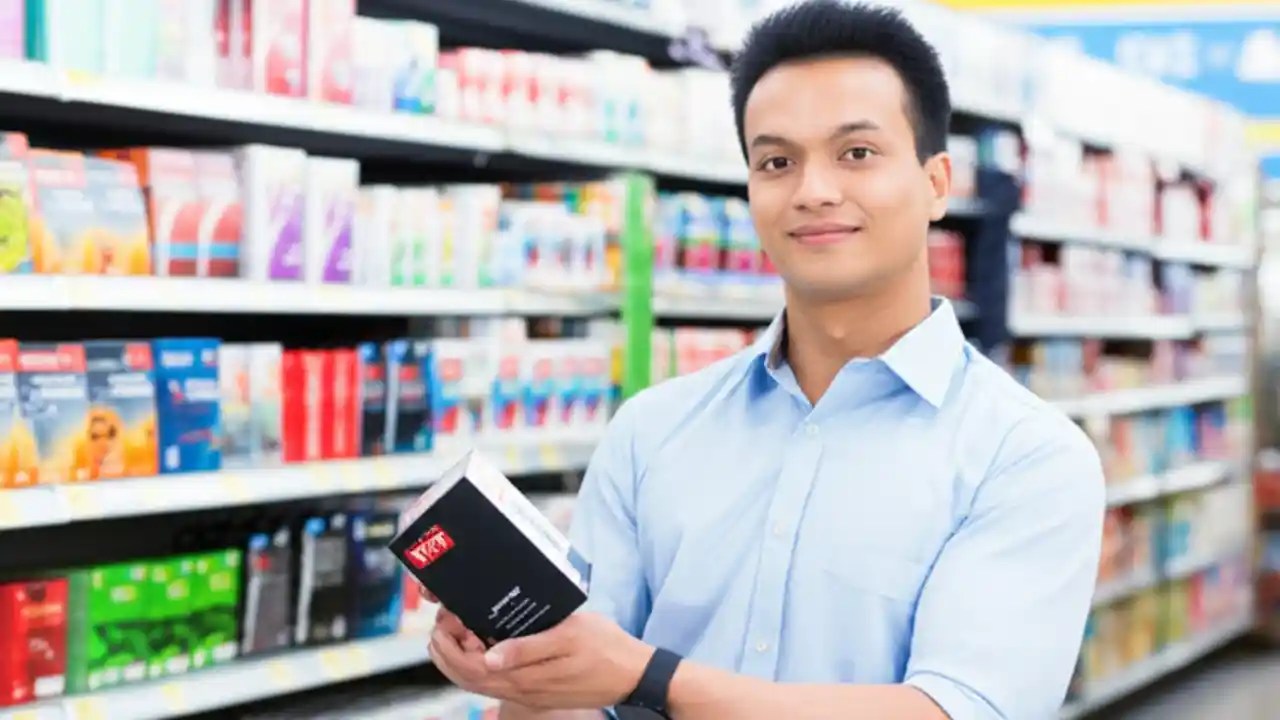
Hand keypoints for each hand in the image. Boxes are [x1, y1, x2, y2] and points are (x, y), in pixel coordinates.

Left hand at [430, 610, 652, 710]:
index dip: (449, 649)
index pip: (470, 670)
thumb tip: (489, 658)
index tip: (443, 624)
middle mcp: (523, 692)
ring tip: (457, 634)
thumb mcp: (569, 636)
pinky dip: (482, 668)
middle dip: (446, 655)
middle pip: (469, 680)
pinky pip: (499, 685)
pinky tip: (486, 647)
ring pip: (481, 685)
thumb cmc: (606, 648)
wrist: (634, 675)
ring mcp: (531, 695)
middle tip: (440, 627)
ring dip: (462, 662)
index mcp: (526, 678)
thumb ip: (528, 648)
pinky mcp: (539, 692)